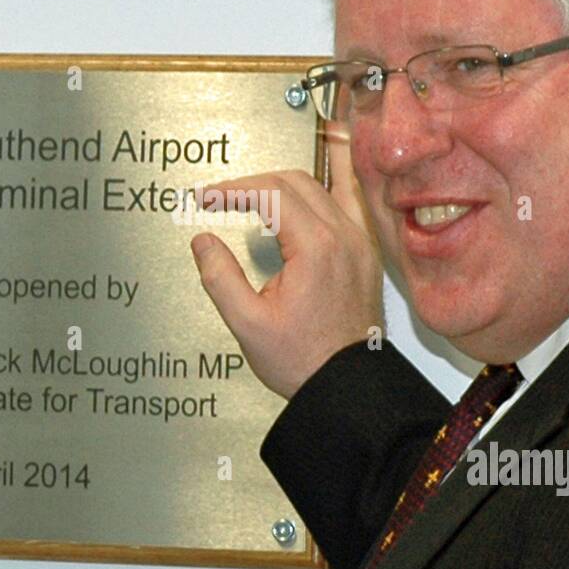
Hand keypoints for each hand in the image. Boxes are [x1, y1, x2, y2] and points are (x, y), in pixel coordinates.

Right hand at [189, 133, 383, 398]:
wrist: (348, 387)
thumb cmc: (303, 361)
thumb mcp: (247, 323)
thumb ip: (220, 277)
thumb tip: (203, 240)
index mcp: (316, 248)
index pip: (270, 193)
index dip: (231, 190)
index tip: (205, 199)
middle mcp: (344, 236)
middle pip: (295, 181)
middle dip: (253, 183)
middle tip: (221, 199)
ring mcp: (360, 243)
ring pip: (323, 186)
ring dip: (284, 183)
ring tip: (254, 189)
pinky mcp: (365, 253)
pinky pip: (345, 202)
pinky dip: (322, 187)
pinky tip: (312, 182)